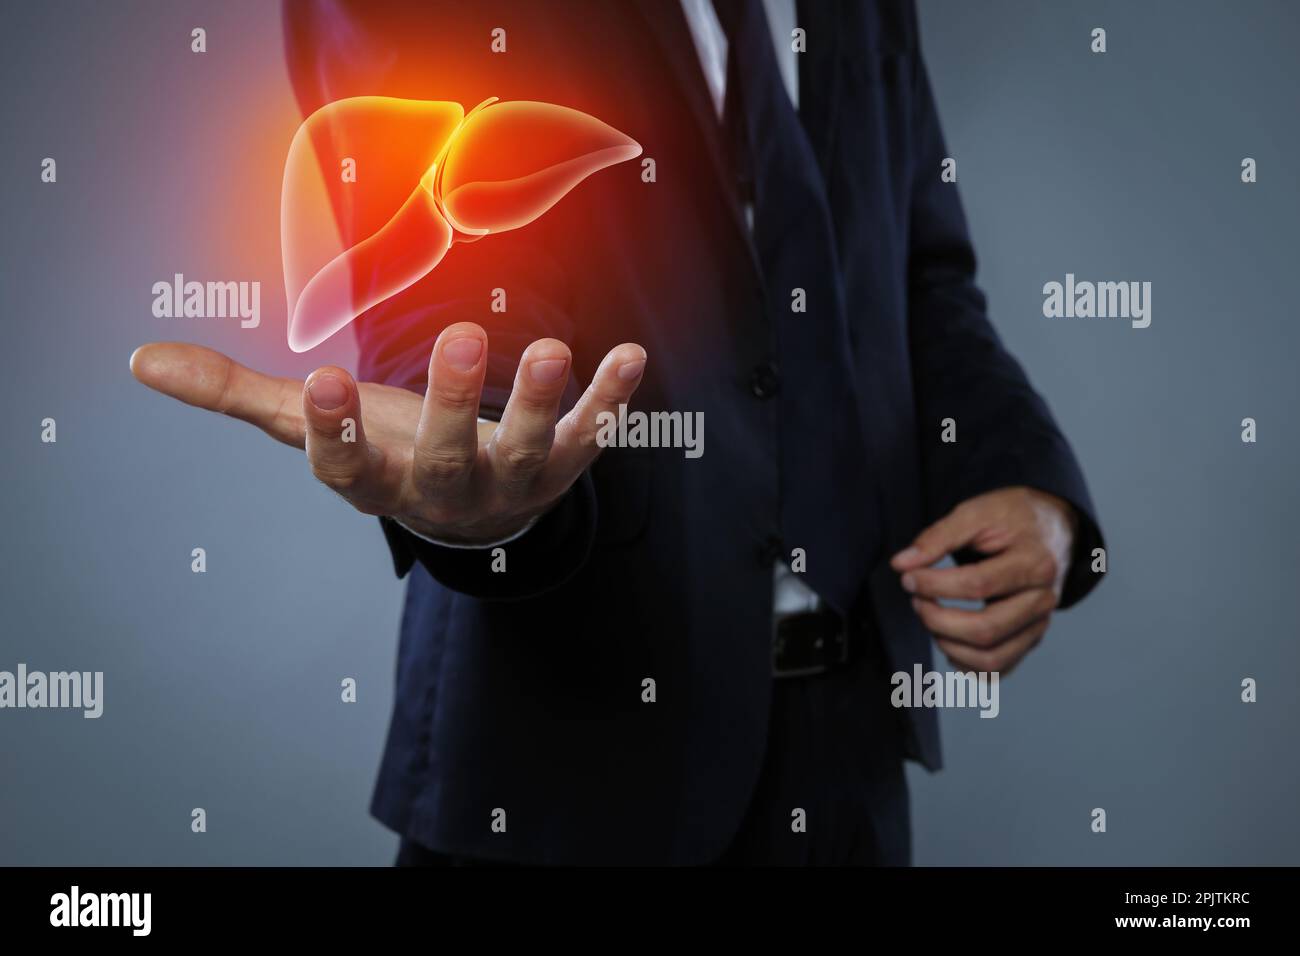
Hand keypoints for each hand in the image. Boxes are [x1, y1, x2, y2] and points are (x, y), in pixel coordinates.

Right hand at [130, 323, 647, 543]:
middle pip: (448, 460)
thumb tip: (141, 361)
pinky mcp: (561, 467)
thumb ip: (240, 396)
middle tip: (461, 337)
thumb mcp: (319, 432)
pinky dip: (611, 402)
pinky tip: (631, 356)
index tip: (319, 380)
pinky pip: (591, 439)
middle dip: (455, 406)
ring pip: (526, 451)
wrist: (473, 512)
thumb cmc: (390, 454)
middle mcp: (446, 491)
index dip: (337, 432)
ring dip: (542, 403)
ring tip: (554, 348)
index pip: (350, 471)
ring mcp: (509, 483)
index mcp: (380, 483)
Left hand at [890, 487, 1076, 674]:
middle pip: (986, 630)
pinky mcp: (1030, 639)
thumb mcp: (977, 512)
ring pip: (992, 659)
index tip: (908, 577)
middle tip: (916, 600)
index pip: (978, 585)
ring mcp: (1039, 625)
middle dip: (937, 620)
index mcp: (1036, 564)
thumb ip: (938, 537)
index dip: (935, 585)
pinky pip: (997, 669)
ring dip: (948, 645)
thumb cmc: (1011, 518)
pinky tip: (946, 636)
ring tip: (929, 617)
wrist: (1052, 528)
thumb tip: (901, 564)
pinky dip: (964, 663)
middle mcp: (1044, 600)